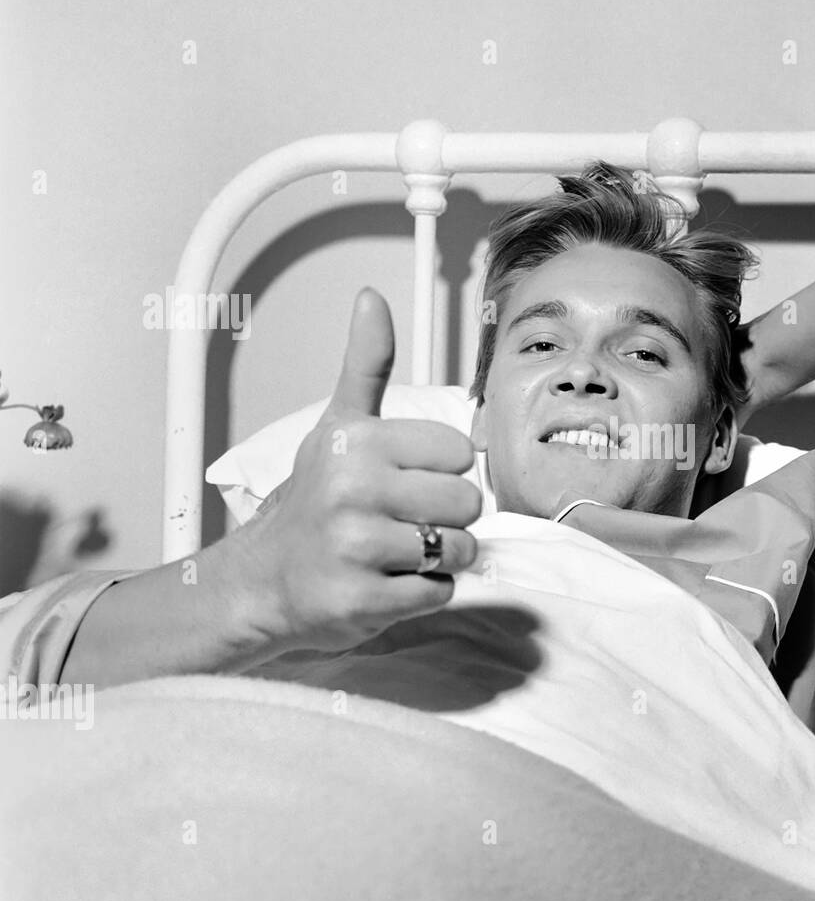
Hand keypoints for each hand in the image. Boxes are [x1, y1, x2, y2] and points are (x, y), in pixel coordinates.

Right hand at [243, 288, 481, 653]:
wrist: (261, 579)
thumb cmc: (312, 501)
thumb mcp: (337, 426)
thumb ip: (366, 366)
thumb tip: (371, 299)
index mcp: (356, 443)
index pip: (459, 452)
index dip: (440, 471)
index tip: (404, 480)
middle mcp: (352, 492)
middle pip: (467, 503)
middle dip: (446, 517)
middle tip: (402, 521)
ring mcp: (355, 549)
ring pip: (460, 549)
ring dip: (440, 557)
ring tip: (397, 552)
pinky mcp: (362, 601)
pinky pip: (440, 591)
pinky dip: (424, 591)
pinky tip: (386, 581)